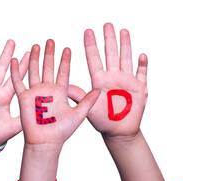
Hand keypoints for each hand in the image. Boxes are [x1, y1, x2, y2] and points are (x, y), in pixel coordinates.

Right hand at [11, 40, 98, 146]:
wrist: (46, 142)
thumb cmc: (62, 131)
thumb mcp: (79, 114)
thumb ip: (88, 101)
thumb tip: (100, 89)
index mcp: (60, 92)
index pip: (63, 72)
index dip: (65, 60)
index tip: (67, 49)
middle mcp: (47, 90)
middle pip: (48, 67)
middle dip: (49, 54)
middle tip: (50, 41)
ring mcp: (35, 93)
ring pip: (33, 71)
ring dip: (34, 58)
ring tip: (35, 46)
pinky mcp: (24, 98)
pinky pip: (18, 82)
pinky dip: (16, 71)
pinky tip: (15, 61)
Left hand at [83, 23, 147, 138]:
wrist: (118, 131)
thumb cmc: (101, 120)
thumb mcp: (87, 108)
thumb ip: (77, 95)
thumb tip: (62, 86)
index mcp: (99, 80)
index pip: (94, 59)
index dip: (91, 46)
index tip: (87, 31)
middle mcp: (113, 77)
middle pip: (111, 54)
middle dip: (108, 39)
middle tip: (106, 24)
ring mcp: (127, 81)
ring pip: (126, 59)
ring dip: (125, 45)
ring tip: (123, 31)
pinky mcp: (140, 88)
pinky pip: (142, 74)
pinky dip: (142, 65)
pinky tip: (141, 55)